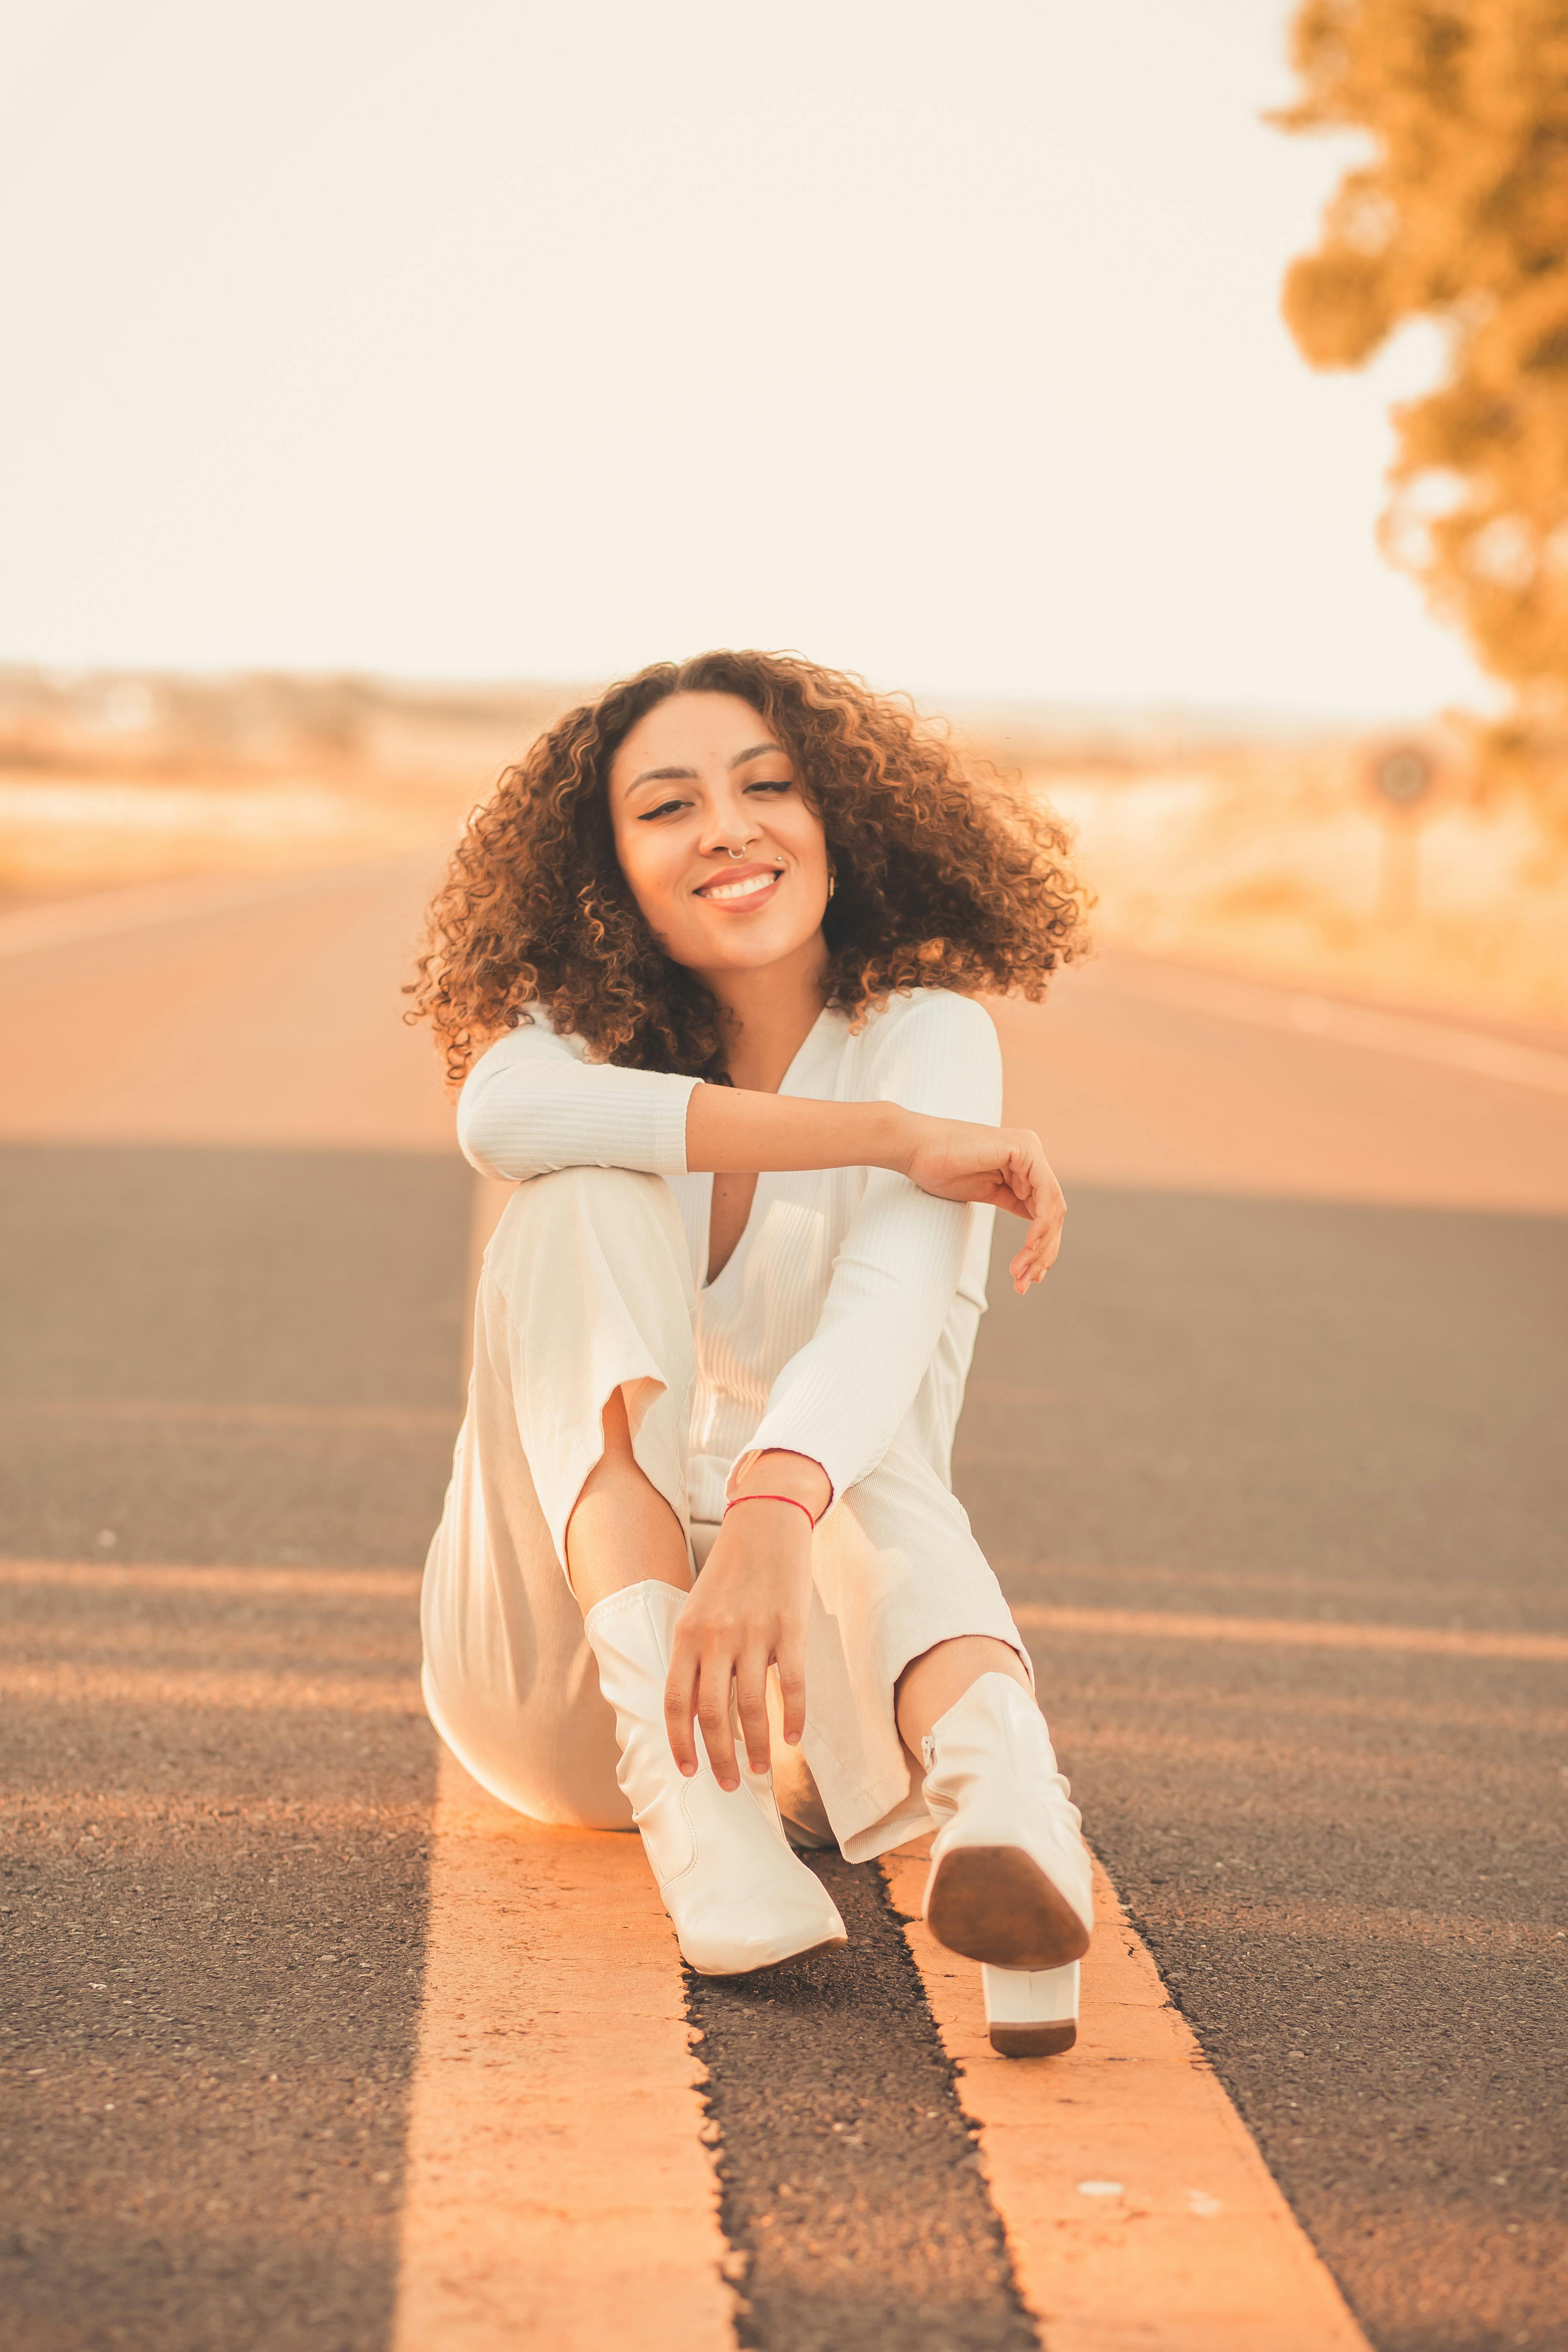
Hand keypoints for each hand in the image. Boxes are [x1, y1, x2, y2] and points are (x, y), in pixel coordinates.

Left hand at [664, 1498, 811, 1787]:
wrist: (765, 1523)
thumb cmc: (730, 1573)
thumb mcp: (698, 1609)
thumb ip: (695, 1653)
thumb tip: (695, 1709)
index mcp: (687, 1634)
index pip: (676, 1701)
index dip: (680, 1742)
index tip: (688, 1771)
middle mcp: (716, 1637)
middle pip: (712, 1713)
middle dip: (718, 1757)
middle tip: (728, 1785)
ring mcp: (754, 1633)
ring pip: (751, 1708)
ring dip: (755, 1747)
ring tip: (759, 1770)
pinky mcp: (790, 1628)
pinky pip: (791, 1685)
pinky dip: (793, 1718)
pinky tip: (793, 1738)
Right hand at [902, 1116, 1065, 1293]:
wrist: (915, 1150)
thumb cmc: (941, 1170)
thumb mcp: (986, 1192)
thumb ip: (1013, 1201)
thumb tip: (1038, 1230)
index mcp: (1024, 1164)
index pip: (1045, 1210)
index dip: (1042, 1248)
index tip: (1028, 1278)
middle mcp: (1031, 1155)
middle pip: (1053, 1211)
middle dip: (1042, 1253)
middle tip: (1025, 1283)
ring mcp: (1030, 1149)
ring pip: (1053, 1206)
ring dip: (1041, 1245)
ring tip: (1020, 1271)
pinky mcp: (1024, 1149)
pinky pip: (1045, 1192)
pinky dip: (1042, 1222)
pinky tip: (1030, 1244)